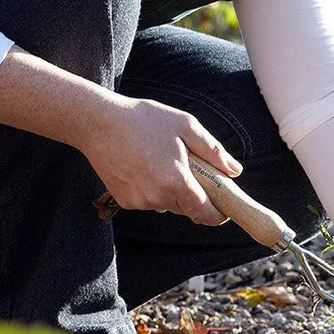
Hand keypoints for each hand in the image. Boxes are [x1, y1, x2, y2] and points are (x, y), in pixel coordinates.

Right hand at [81, 93, 241, 224]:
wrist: (98, 122)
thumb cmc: (144, 120)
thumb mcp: (185, 125)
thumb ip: (213, 151)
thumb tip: (235, 171)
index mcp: (177, 181)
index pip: (205, 213)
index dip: (218, 213)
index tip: (223, 208)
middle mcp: (157, 198)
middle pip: (186, 207)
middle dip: (192, 193)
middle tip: (186, 165)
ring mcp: (139, 201)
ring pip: (166, 204)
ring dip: (170, 190)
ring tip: (159, 159)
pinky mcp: (124, 201)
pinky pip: (147, 200)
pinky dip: (151, 189)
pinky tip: (142, 165)